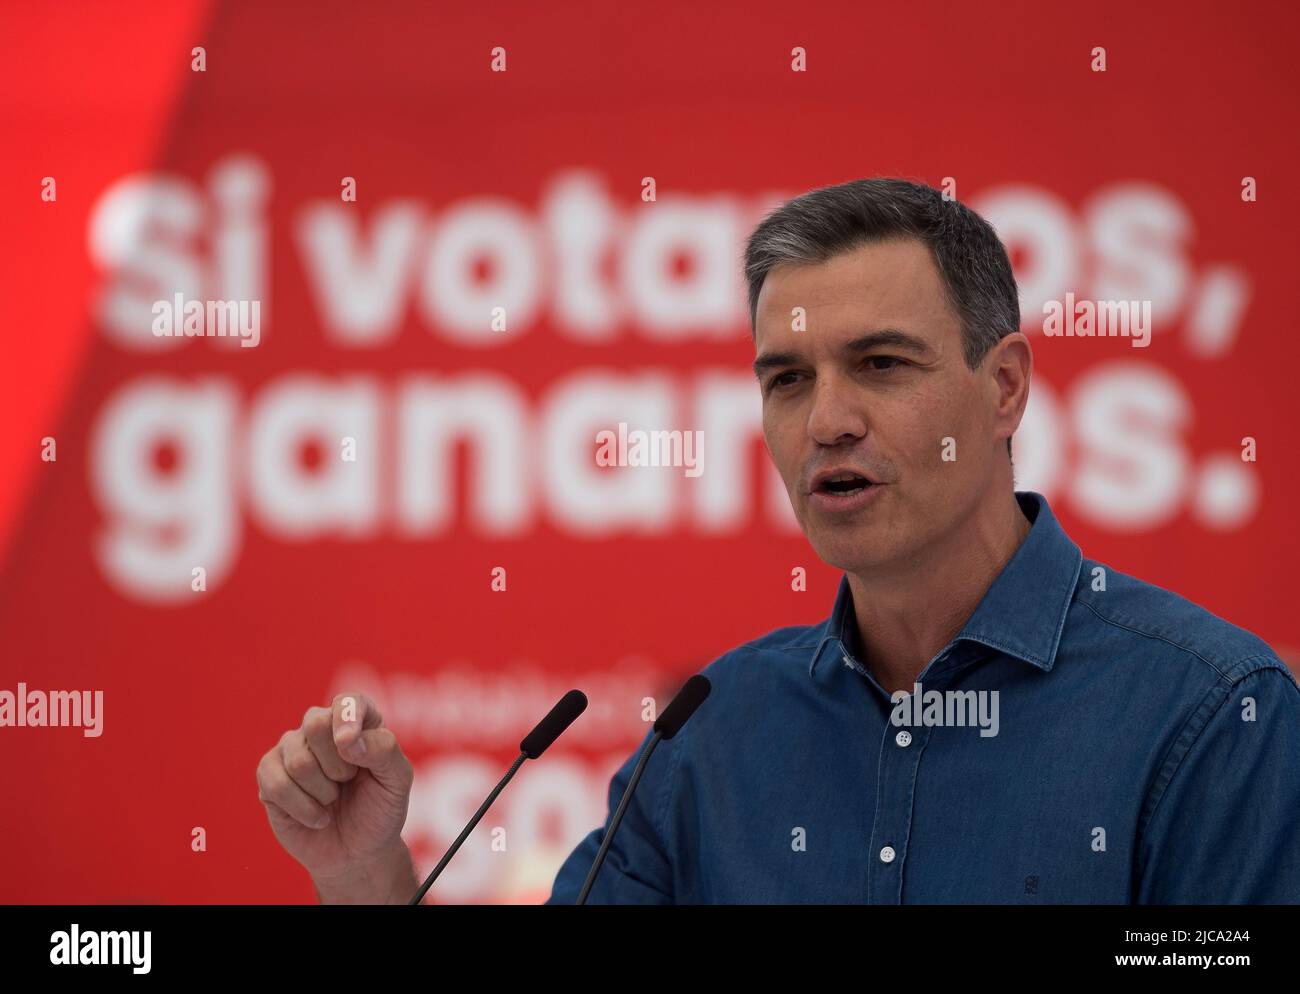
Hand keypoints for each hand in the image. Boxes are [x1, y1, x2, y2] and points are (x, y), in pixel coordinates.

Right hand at [256, 692, 416, 901]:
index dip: (347, 719)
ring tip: (333, 799)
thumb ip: (383, 749)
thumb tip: (346, 739)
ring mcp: (291, 748)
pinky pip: (276, 784)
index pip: (347, 702)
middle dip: (338, 766)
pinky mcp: (268, 775)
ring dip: (323, 793)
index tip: (350, 746)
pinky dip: (303, 809)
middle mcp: (321, 726)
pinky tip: (316, 816)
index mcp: (356, 719)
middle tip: (348, 781)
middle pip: (315, 724)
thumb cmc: (379, 809)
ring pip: (298, 761)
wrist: (357, 852)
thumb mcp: (397, 780)